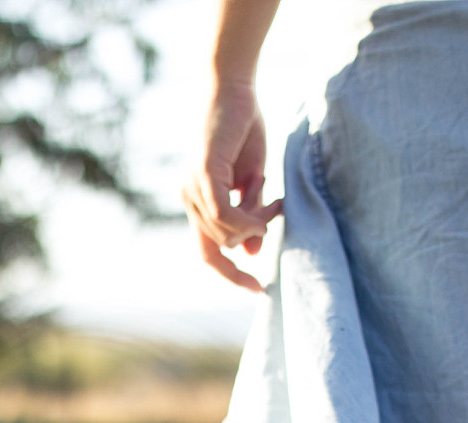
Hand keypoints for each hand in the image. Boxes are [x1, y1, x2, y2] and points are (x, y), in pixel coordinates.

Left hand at [182, 81, 283, 291]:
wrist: (234, 89)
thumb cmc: (243, 130)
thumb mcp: (252, 181)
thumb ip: (250, 214)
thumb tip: (253, 252)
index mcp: (198, 204)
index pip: (208, 254)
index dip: (231, 276)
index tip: (259, 289)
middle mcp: (190, 199)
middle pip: (219, 247)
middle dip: (253, 239)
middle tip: (277, 210)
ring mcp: (193, 188)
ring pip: (224, 233)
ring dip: (256, 223)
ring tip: (273, 197)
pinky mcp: (203, 174)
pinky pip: (223, 214)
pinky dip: (245, 219)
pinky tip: (263, 209)